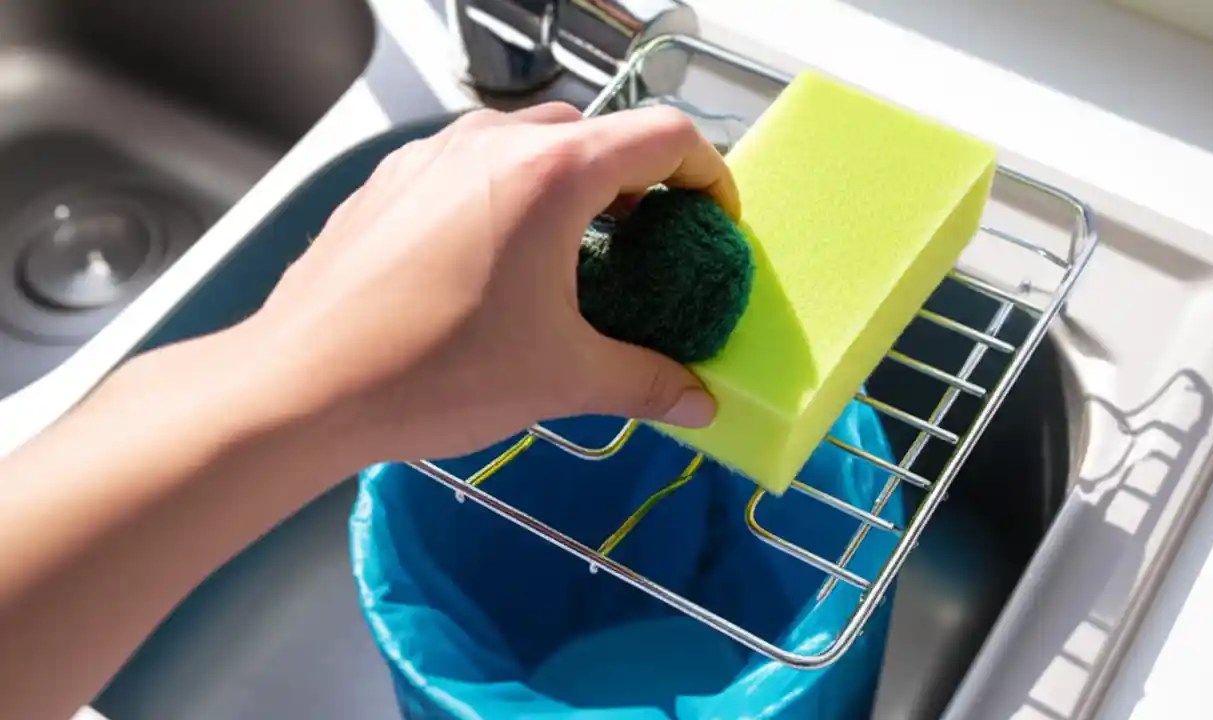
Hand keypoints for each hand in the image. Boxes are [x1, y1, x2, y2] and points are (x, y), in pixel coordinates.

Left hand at [249, 103, 739, 464]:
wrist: (303, 385)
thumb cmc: (428, 372)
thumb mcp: (561, 379)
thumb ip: (644, 382)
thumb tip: (692, 399)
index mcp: (552, 176)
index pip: (666, 138)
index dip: (709, 177)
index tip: (713, 221)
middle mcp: (492, 144)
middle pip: (600, 135)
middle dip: (641, 184)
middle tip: (652, 245)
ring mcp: (435, 154)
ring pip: (533, 143)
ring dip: (574, 186)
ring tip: (577, 255)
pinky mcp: (394, 179)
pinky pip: (475, 164)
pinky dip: (511, 194)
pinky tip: (500, 261)